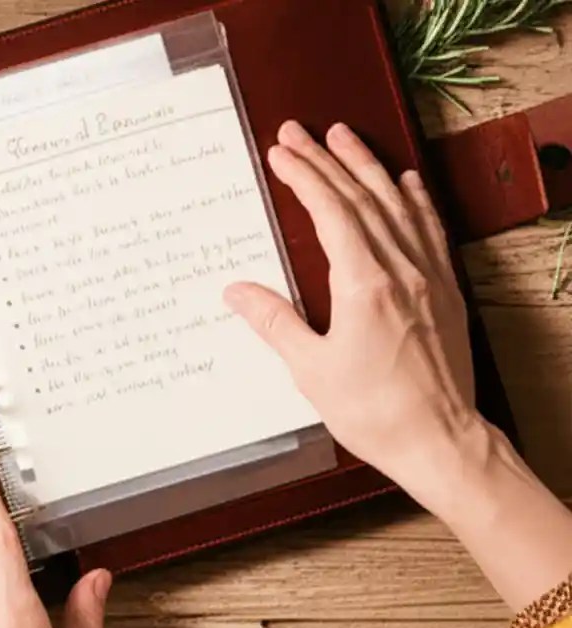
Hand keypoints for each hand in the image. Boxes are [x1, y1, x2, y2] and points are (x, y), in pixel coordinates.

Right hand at [223, 120, 481, 516]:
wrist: (440, 440)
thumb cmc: (375, 411)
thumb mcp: (310, 370)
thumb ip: (274, 323)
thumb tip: (237, 292)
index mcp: (364, 285)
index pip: (330, 213)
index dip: (304, 177)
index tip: (282, 153)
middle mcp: (400, 271)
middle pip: (360, 199)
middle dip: (326, 161)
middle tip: (299, 132)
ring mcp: (427, 278)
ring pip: (396, 206)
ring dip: (368, 168)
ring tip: (345, 138)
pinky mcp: (444, 292)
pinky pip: (429, 231)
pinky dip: (415, 201)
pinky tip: (406, 183)